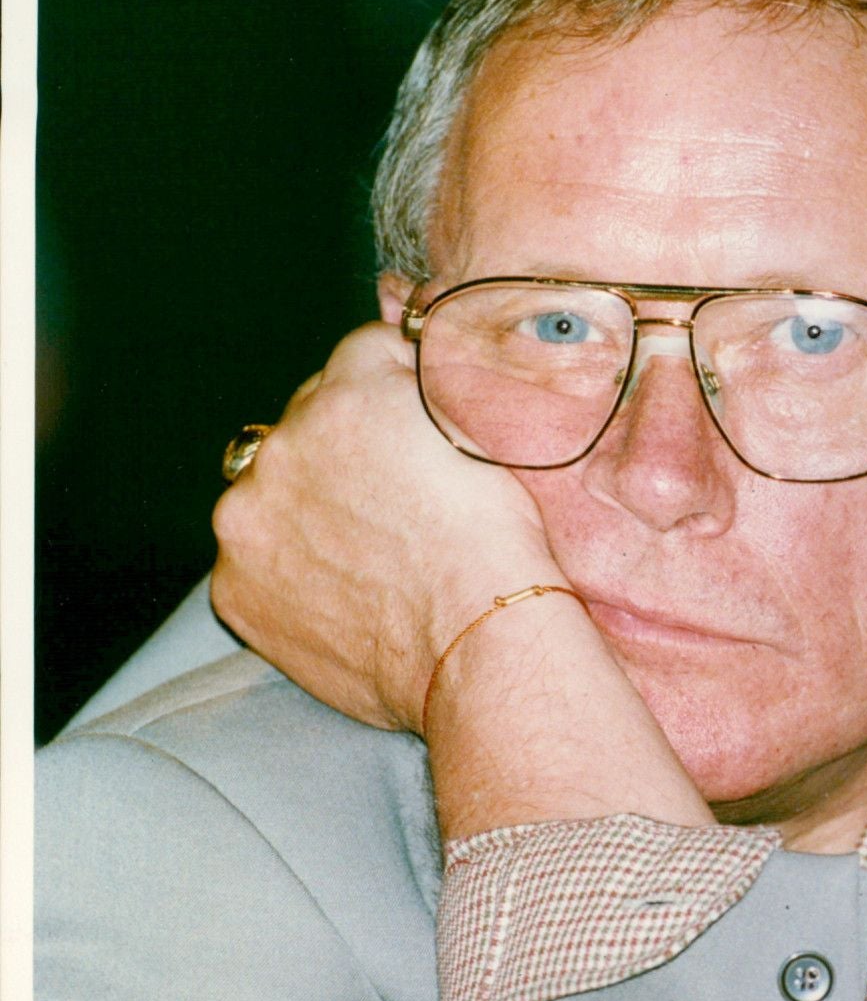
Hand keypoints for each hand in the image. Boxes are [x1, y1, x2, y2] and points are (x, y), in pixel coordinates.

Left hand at [211, 321, 557, 731]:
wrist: (480, 646)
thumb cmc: (497, 553)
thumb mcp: (482, 438)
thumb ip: (424, 394)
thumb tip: (405, 377)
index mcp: (349, 397)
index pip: (362, 353)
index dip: (394, 383)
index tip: (411, 414)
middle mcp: (283, 447)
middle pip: (306, 420)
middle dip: (342, 446)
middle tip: (393, 497)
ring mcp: (248, 521)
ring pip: (272, 490)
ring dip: (306, 506)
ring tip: (364, 550)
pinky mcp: (235, 588)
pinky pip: (258, 558)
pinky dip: (289, 569)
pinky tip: (341, 590)